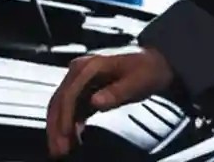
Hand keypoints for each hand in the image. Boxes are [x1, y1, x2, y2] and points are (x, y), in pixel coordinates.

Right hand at [45, 47, 174, 157]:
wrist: (155, 63)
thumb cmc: (148, 69)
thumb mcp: (137, 81)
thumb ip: (117, 92)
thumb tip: (95, 102)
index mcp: (90, 66)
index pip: (69, 94)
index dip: (65, 117)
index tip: (66, 136)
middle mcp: (80, 71)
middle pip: (59, 101)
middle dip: (57, 127)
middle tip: (59, 150)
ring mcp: (80, 81)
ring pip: (61, 107)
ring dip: (59, 129)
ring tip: (61, 150)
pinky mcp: (84, 91)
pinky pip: (70, 110)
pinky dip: (68, 125)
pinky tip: (72, 140)